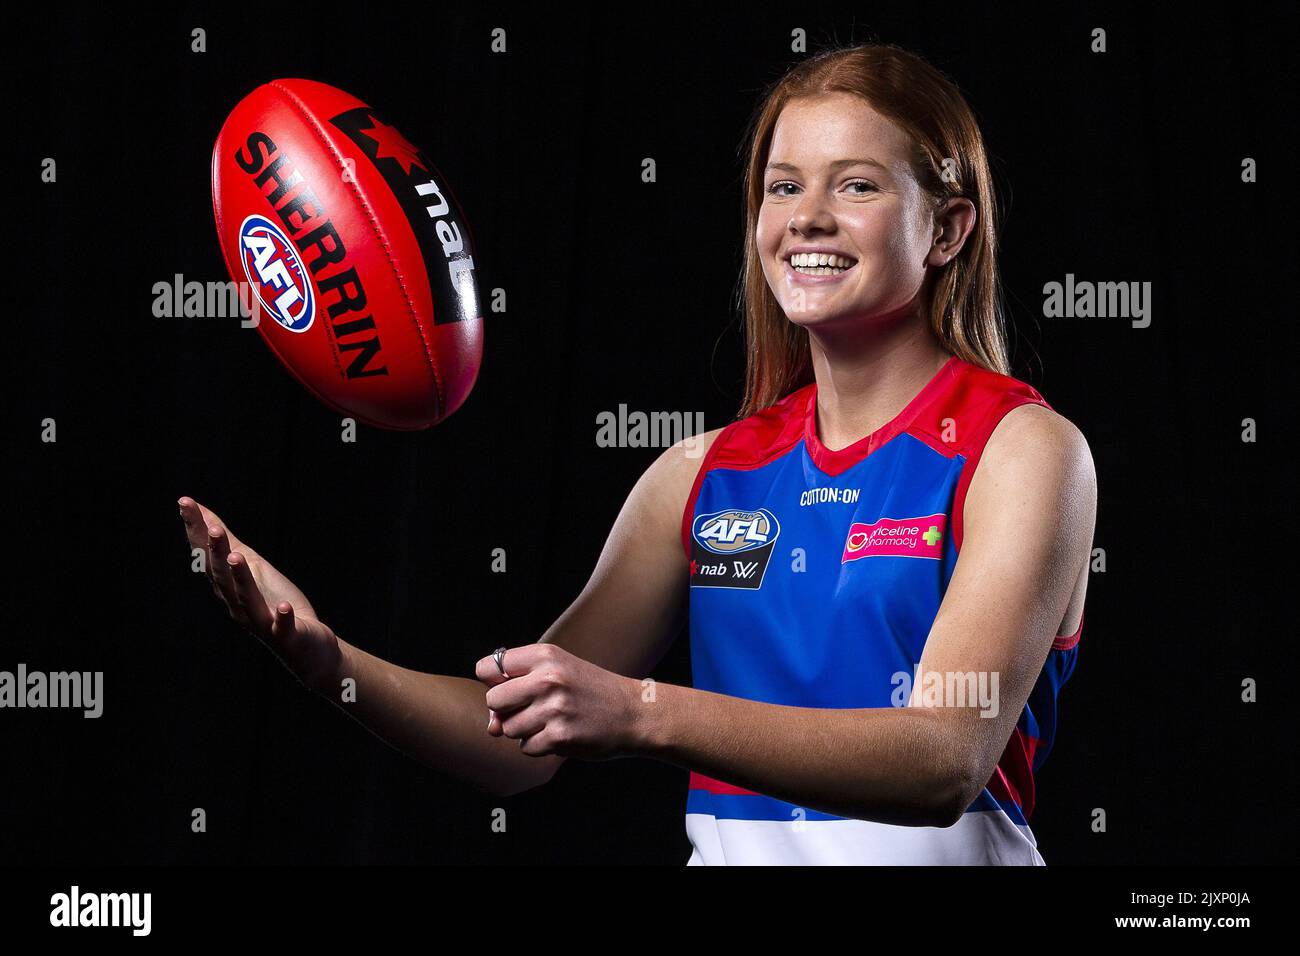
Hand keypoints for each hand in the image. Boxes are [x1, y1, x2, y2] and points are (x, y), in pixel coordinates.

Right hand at [178, 496, 340, 692]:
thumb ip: (228, 543)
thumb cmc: (274, 604)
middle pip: (223, 576)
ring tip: (237, 557)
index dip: (196, 530)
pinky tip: (283, 608)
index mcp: (228, 587)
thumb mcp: (251, 567)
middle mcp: (238, 604)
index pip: (207, 556)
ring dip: (241, 578)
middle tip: (215, 528)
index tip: (185, 503)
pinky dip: (281, 618)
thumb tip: (204, 514)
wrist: (306, 646)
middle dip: (217, 552)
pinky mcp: (286, 635)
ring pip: (246, 599)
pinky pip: (282, 627)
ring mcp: (262, 621)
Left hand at [474, 644, 641, 759]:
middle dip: (506, 710)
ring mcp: (554, 709)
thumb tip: (491, 727)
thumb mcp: (559, 670)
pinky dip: (539, 746)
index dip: (494, 681)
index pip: (488, 667)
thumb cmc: (590, 691)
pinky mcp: (560, 736)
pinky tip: (560, 734)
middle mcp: (547, 679)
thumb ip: (518, 687)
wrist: (634, 712)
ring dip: (524, 731)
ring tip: (550, 721)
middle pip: (493, 701)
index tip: (511, 687)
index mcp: (545, 656)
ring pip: (508, 728)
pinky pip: (526, 748)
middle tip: (531, 709)